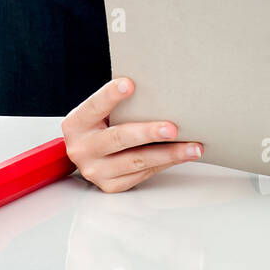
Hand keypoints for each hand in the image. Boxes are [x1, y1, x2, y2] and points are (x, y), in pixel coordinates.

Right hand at [62, 78, 203, 191]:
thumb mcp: (97, 111)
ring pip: (137, 161)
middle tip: (172, 128)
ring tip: (193, 147)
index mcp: (77, 124)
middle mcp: (83, 149)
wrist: (84, 153)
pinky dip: (165, 163)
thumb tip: (155, 87)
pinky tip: (181, 156)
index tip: (130, 84)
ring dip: (169, 153)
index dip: (111, 96)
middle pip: (119, 139)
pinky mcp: (111, 186)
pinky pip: (143, 174)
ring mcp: (96, 171)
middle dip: (148, 133)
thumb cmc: (97, 124)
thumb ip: (116, 102)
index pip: (95, 106)